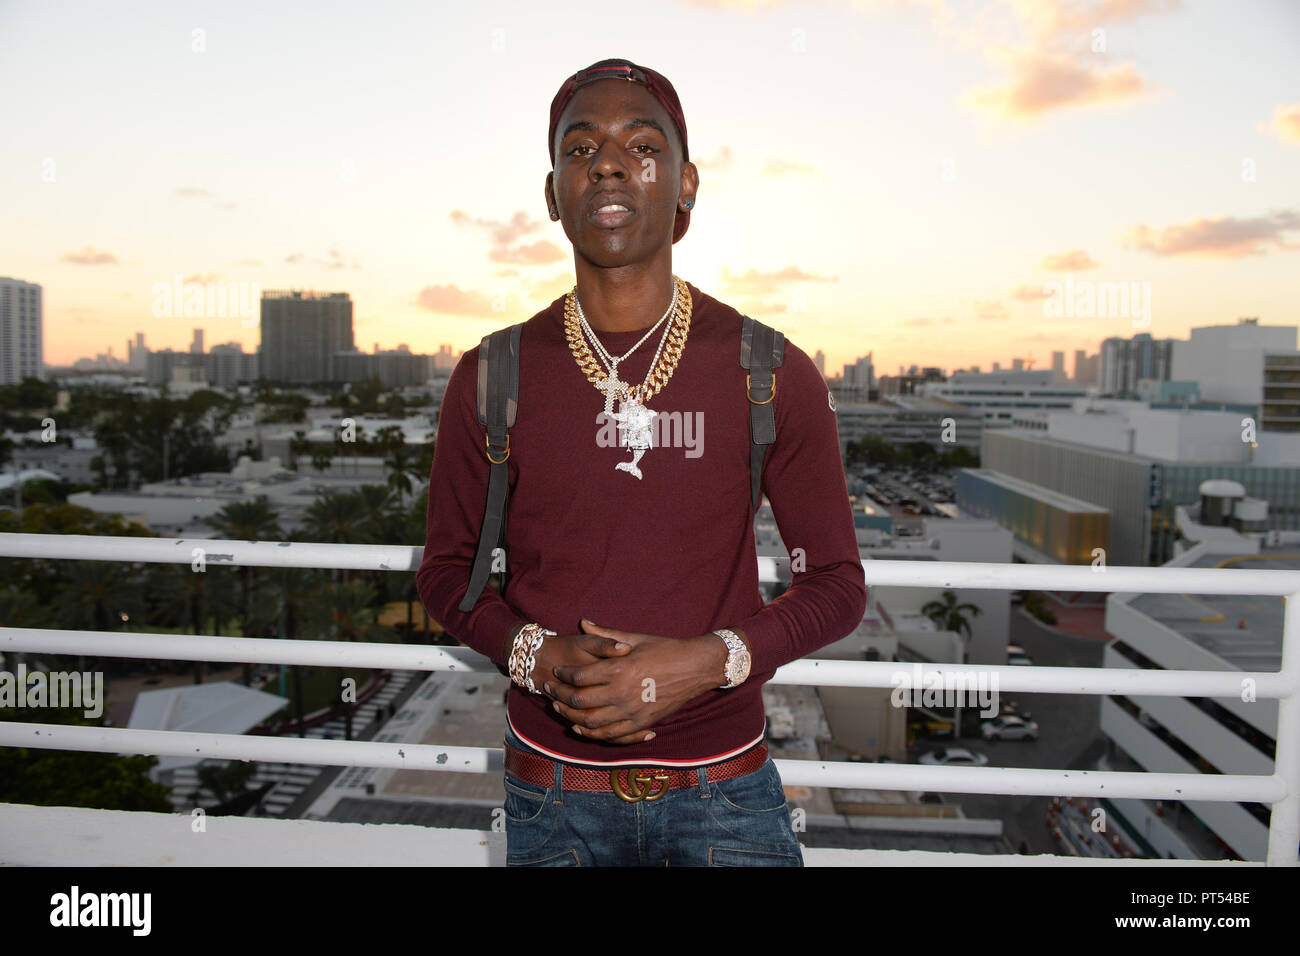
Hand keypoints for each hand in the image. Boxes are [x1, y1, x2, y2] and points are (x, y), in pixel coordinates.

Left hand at [544, 619, 728, 744]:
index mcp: (619, 669)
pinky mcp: (642, 723)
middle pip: (580, 702)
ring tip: (560, 710)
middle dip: (560, 696)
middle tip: (550, 690)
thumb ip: (606, 635)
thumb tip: (583, 622)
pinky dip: (593, 734)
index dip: (563, 674)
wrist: (696, 668)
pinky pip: (611, 735)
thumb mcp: (635, 638)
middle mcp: (623, 693)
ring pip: (591, 723)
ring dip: (571, 718)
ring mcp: (633, 711)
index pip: (579, 676)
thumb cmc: (665, 649)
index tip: (556, 671)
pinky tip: (582, 729)